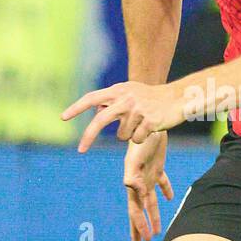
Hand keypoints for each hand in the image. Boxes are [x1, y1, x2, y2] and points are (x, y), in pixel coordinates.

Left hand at [62, 80, 186, 152]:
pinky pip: (136, 140)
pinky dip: (141, 139)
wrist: (178, 98)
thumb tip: (96, 108)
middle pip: (100, 119)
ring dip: (130, 136)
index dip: (76, 107)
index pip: (92, 98)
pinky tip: (151, 129)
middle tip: (80, 150)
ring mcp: (138, 109)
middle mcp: (126, 98)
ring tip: (142, 125)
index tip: (63, 118)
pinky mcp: (149, 121)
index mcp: (119, 90)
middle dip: (88, 136)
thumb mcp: (131, 92)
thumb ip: (113, 100)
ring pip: (122, 136)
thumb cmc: (151, 98)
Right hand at [122, 131, 173, 240]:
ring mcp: (148, 174)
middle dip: (140, 226)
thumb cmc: (141, 139)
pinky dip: (165, 191)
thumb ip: (132, 174)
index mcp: (132, 183)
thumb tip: (133, 189)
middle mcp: (139, 182)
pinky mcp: (157, 166)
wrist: (149, 121)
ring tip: (157, 230)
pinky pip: (161, 182)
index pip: (135, 209)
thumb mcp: (135, 158)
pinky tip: (169, 199)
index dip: (138, 225)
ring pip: (151, 200)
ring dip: (153, 214)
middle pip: (139, 209)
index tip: (143, 240)